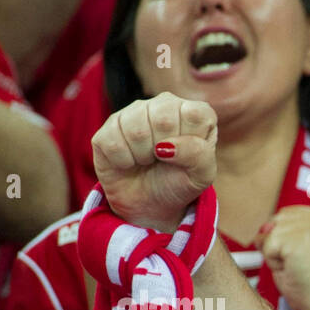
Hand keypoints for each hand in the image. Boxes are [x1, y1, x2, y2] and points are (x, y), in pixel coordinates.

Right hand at [91, 93, 216, 232]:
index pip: (195, 114)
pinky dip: (124, 162)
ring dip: (144, 156)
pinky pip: (113, 143)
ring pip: (136, 130)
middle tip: (166, 160)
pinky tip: (129, 162)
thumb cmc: (180, 182)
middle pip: (163, 118)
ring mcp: (132, 113)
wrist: (152, 204)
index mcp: (193, 112)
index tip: (188, 157)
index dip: (191, 142)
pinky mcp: (106, 128)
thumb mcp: (202, 175)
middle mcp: (163, 105)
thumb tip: (166, 145)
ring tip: (148, 160)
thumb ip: (199, 154)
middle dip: (167, 150)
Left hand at [255, 206, 309, 309]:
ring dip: (277, 255)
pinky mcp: (298, 240)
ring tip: (299, 269)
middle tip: (303, 266)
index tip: (308, 259)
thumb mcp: (301, 249)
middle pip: (277, 219)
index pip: (288, 215)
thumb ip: (283, 232)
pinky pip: (267, 247)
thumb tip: (262, 229)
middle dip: (280, 244)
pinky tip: (294, 272)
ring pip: (270, 233)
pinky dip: (274, 264)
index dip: (287, 239)